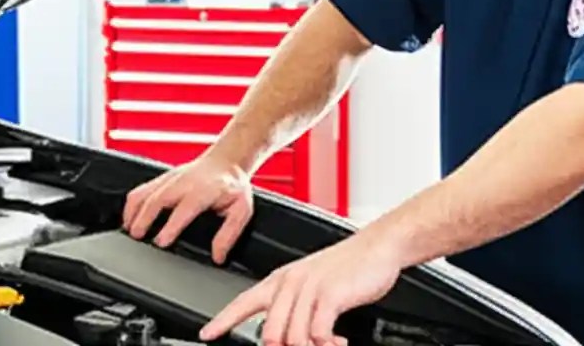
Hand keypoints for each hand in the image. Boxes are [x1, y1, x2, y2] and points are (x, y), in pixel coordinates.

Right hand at [121, 152, 253, 263]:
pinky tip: (131, 218)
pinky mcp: (163, 177)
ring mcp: (171, 177)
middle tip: (137, 237)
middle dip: (144, 218)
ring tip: (129, 230)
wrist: (228, 160)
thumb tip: (218, 256)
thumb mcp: (241, 210)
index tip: (160, 242)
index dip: (170, 226)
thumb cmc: (233, 185)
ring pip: (145, 191)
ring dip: (133, 210)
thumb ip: (229, 233)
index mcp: (204, 190)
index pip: (184, 208)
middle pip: (157, 198)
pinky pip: (142, 188)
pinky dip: (132, 203)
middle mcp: (184, 182)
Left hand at [199, 232, 403, 345]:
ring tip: (331, 344)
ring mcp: (308, 288)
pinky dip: (329, 344)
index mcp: (280, 280)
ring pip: (292, 338)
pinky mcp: (328, 294)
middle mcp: (289, 283)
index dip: (222, 321)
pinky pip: (317, 334)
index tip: (206, 334)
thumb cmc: (347, 268)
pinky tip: (338, 340)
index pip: (242, 302)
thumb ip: (294, 306)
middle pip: (269, 334)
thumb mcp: (312, 284)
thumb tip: (284, 336)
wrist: (377, 246)